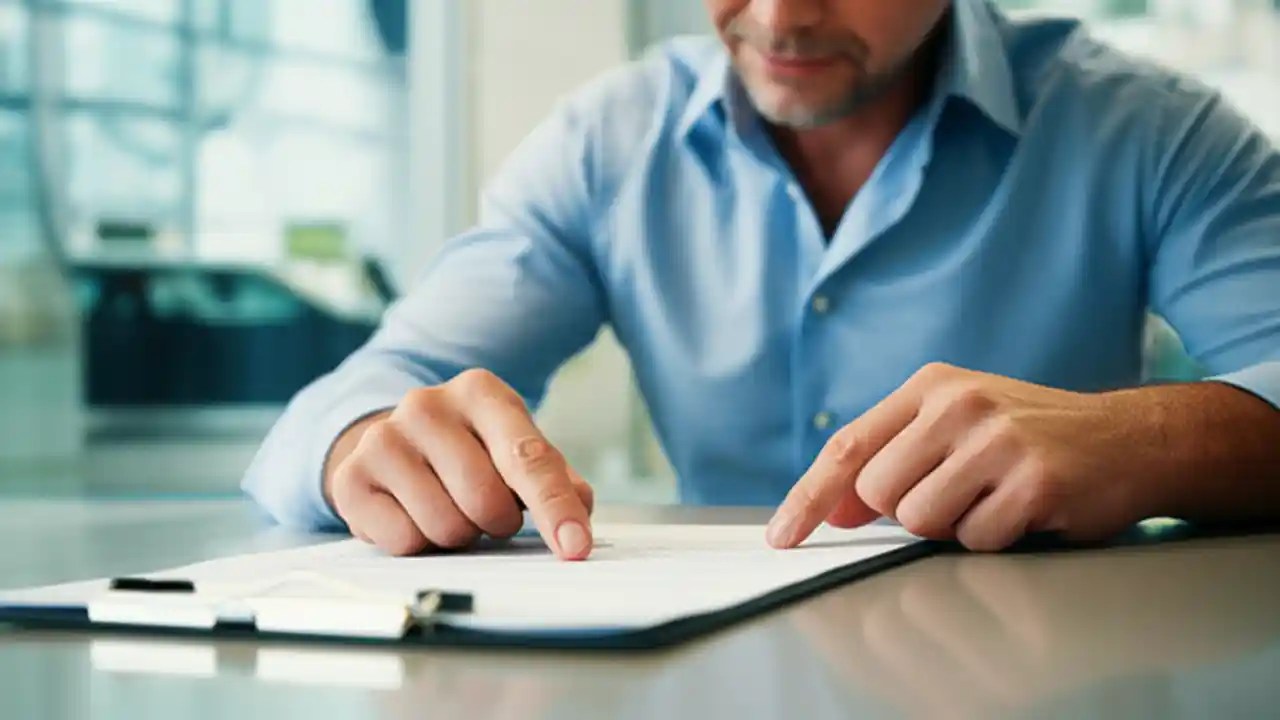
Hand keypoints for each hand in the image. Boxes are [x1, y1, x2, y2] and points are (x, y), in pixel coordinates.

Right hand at [325, 369, 594, 558]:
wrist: (394, 447)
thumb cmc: (469, 453)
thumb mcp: (515, 451)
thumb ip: (555, 480)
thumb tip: (578, 516)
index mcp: (480, 392)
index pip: (528, 456)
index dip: (554, 507)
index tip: (574, 547)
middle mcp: (427, 405)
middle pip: (486, 499)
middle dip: (498, 522)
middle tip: (489, 512)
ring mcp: (383, 438)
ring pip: (446, 525)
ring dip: (460, 535)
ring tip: (450, 509)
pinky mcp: (351, 477)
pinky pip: (404, 541)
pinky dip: (421, 544)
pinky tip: (415, 516)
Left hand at [768, 362, 1152, 551]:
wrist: (1128, 439)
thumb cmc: (1029, 437)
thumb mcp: (955, 427)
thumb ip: (891, 458)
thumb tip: (831, 508)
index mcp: (930, 386)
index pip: (848, 446)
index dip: (808, 495)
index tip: (783, 536)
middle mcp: (958, 404)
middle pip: (880, 493)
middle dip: (909, 511)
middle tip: (960, 492)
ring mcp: (997, 439)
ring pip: (922, 521)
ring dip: (955, 526)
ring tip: (994, 497)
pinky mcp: (1033, 479)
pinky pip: (977, 538)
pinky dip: (996, 537)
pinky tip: (1026, 508)